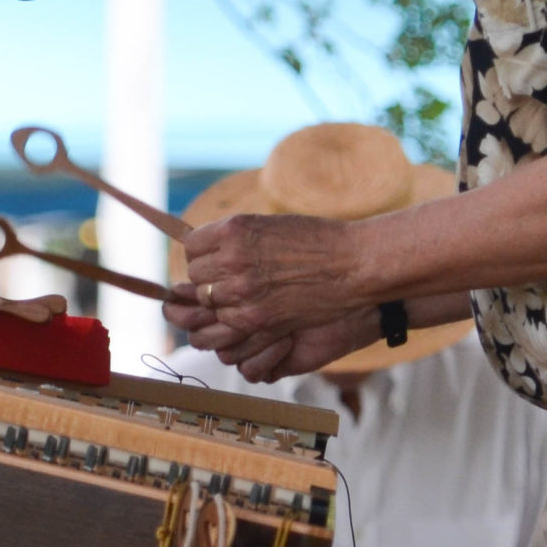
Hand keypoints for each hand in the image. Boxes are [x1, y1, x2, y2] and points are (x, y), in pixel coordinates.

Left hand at [167, 213, 375, 380]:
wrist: (354, 264)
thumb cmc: (318, 241)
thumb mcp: (270, 225)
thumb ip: (237, 237)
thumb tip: (209, 248)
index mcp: (234, 230)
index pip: (192, 246)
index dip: (202, 254)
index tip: (214, 258)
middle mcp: (232, 259)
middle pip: (196, 275)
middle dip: (210, 277)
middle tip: (232, 279)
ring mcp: (243, 291)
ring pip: (208, 300)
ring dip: (222, 299)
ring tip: (247, 294)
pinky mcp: (256, 318)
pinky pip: (227, 321)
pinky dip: (236, 318)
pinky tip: (256, 308)